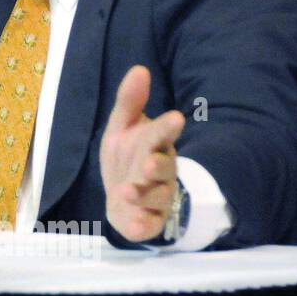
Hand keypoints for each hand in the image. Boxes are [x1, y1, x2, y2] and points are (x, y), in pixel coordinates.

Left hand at [99, 66, 185, 241]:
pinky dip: (143, 227)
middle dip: (158, 166)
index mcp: (155, 146)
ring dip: (144, 195)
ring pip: (157, 197)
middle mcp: (160, 172)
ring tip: (126, 191)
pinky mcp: (150, 221)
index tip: (175, 118)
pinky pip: (150, 225)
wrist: (120, 199)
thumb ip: (130, 101)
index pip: (161, 135)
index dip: (166, 128)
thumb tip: (139, 68)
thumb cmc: (126, 158)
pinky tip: (135, 226)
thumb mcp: (122, 128)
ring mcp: (157, 198)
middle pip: (164, 168)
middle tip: (148, 163)